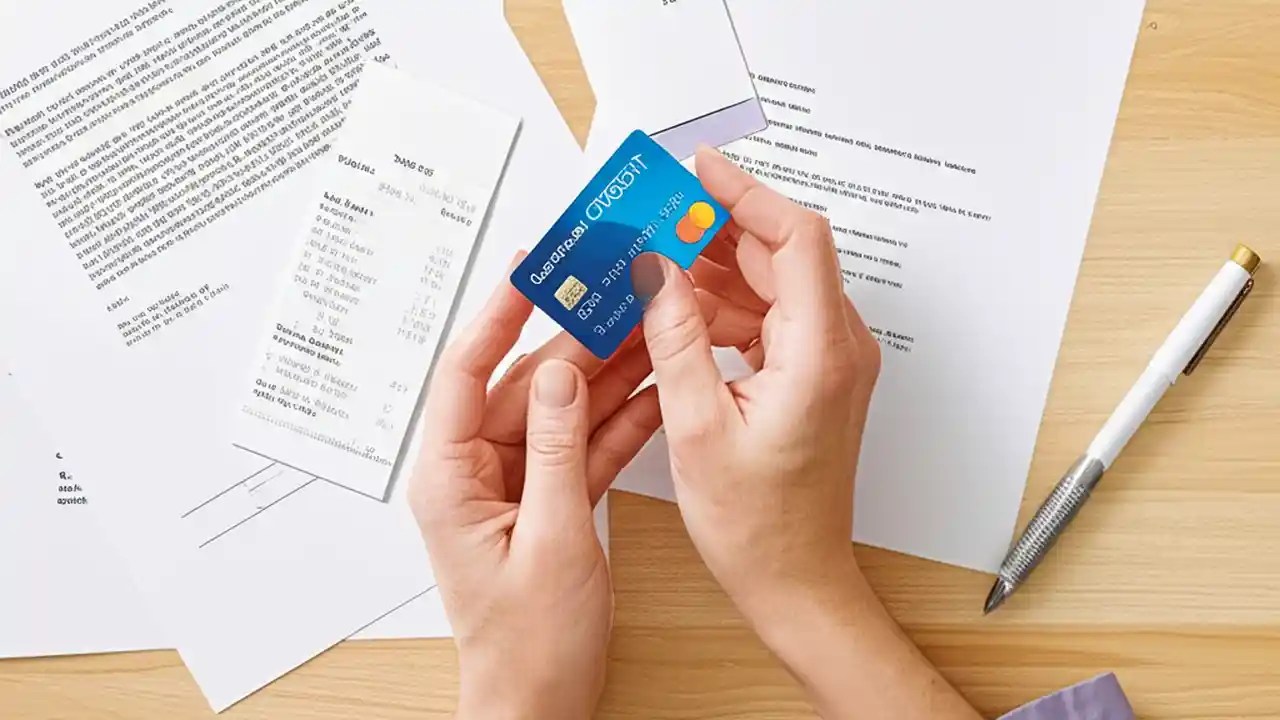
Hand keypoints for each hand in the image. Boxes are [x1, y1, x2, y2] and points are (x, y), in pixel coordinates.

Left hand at [410, 272, 661, 719]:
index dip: (495, 317)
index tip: (529, 271)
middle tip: (617, 296)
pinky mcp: (552, 500)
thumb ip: (557, 451)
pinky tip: (655, 391)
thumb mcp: (549, 540)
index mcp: (452, 478)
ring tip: (648, 330)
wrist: (539, 703)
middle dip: (575, 342)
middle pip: (526, 386)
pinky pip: (585, 445)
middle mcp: (479, 473)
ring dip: (606, 376)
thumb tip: (561, 375)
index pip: (464, 375)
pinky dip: (619, 421)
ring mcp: (518, 484)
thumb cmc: (527, 644)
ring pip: (564, 410)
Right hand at [636, 148, 979, 719]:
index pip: (796, 239)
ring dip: (714, 266)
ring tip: (652, 255)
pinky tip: (674, 306)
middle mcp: (836, 348)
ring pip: (771, 282)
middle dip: (717, 225)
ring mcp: (827, 360)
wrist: (796, 579)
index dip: (746, 194)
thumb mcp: (696, 429)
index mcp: (820, 355)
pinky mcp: (810, 374)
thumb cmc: (759, 527)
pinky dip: (721, 304)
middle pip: (782, 253)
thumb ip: (675, 339)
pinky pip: (766, 316)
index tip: (698, 171)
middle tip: (655, 210)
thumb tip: (655, 270)